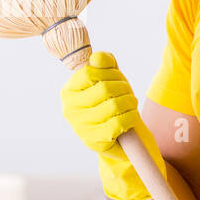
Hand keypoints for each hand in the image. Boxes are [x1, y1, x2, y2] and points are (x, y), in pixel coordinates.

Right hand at [60, 50, 166, 199]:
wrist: (119, 136)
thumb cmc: (112, 102)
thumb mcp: (109, 78)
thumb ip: (104, 63)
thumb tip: (97, 57)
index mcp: (68, 91)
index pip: (88, 71)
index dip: (109, 71)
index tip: (117, 77)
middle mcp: (69, 109)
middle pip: (103, 88)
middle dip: (123, 87)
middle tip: (128, 92)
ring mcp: (80, 127)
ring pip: (113, 105)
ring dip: (129, 102)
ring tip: (131, 103)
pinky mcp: (93, 142)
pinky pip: (118, 123)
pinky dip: (130, 117)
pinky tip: (131, 116)